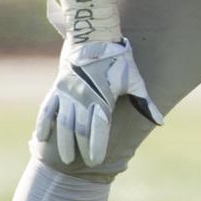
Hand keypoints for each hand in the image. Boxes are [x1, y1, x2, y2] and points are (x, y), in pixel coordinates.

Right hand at [34, 38, 162, 166]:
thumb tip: (159, 121)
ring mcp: (68, 92)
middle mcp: (82, 97)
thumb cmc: (117, 59)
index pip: (98, 127)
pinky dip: (43, 123)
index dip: (96, 145)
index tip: (97, 160)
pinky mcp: (58, 87)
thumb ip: (143, 101)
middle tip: (83, 165)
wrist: (94, 36)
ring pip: (63, 122)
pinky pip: (48, 108)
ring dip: (63, 141)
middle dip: (81, 148)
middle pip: (80, 128)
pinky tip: (40, 138)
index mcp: (101, 97)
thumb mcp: (133, 79)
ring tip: (65, 159)